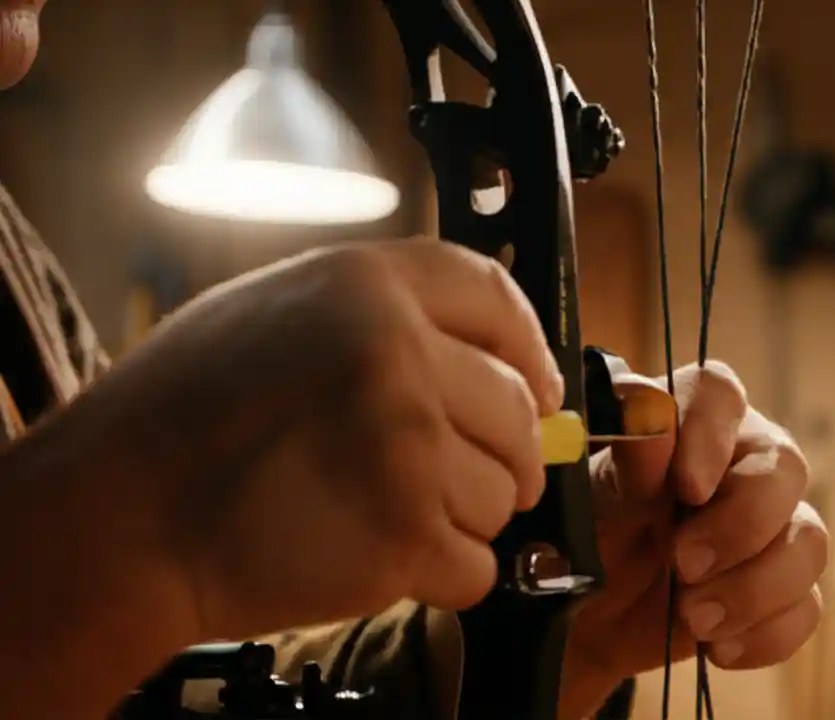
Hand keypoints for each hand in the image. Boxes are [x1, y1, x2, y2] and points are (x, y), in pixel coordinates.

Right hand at [62, 238, 562, 640]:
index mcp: (369, 285)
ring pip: (503, 496)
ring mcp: (408, 445)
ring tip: (389, 513)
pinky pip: (478, 567)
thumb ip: (375, 315)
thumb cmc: (177, 416)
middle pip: (518, 412)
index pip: (497, 299)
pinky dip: (444, 575)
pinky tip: (386, 557)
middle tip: (466, 476)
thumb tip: (474, 351)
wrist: (117, 518)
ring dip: (463, 517)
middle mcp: (401, 354)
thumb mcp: (273, 310)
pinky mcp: (404, 533)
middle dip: (505, 454)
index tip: (539, 389)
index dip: (531, 350)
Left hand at [560, 360, 826, 716]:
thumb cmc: (593, 532)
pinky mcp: (785, 588)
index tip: (685, 488)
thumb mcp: (595, 495)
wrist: (593, 614)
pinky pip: (806, 608)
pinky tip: (719, 647)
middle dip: (739, 526)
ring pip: (808, 542)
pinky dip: (764, 634)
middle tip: (682, 565)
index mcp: (693, 421)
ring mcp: (774, 526)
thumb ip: (627, 454)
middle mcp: (744, 461)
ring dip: (753, 589)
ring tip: (693, 619)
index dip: (710, 434)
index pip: (719, 392)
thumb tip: (649, 413)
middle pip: (784, 468)